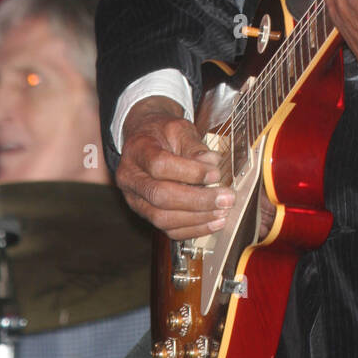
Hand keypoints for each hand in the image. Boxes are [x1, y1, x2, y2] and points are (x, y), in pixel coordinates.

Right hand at [117, 97, 230, 239]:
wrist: (147, 139)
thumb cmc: (164, 133)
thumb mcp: (180, 129)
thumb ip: (195, 146)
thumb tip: (212, 163)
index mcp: (138, 150)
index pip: (160, 165)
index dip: (190, 172)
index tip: (215, 174)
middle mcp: (130, 178)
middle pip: (160, 195)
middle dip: (198, 200)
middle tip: (226, 198)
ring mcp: (135, 199)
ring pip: (162, 218)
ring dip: (197, 218)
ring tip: (223, 212)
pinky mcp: (145, 214)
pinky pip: (166, 229)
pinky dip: (192, 229)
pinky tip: (212, 222)